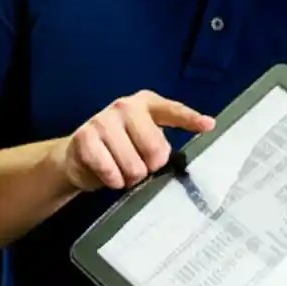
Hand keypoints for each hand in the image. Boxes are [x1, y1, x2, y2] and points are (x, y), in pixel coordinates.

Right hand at [58, 90, 213, 191]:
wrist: (77, 155)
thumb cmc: (117, 148)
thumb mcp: (141, 139)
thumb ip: (159, 143)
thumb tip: (169, 160)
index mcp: (145, 104)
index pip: (172, 111)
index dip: (191, 119)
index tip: (209, 125)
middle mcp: (125, 106)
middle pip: (155, 148)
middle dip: (150, 166)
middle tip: (139, 166)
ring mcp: (103, 120)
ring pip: (133, 166)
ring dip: (129, 178)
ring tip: (121, 170)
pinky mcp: (85, 137)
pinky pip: (110, 172)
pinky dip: (113, 181)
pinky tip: (108, 174)